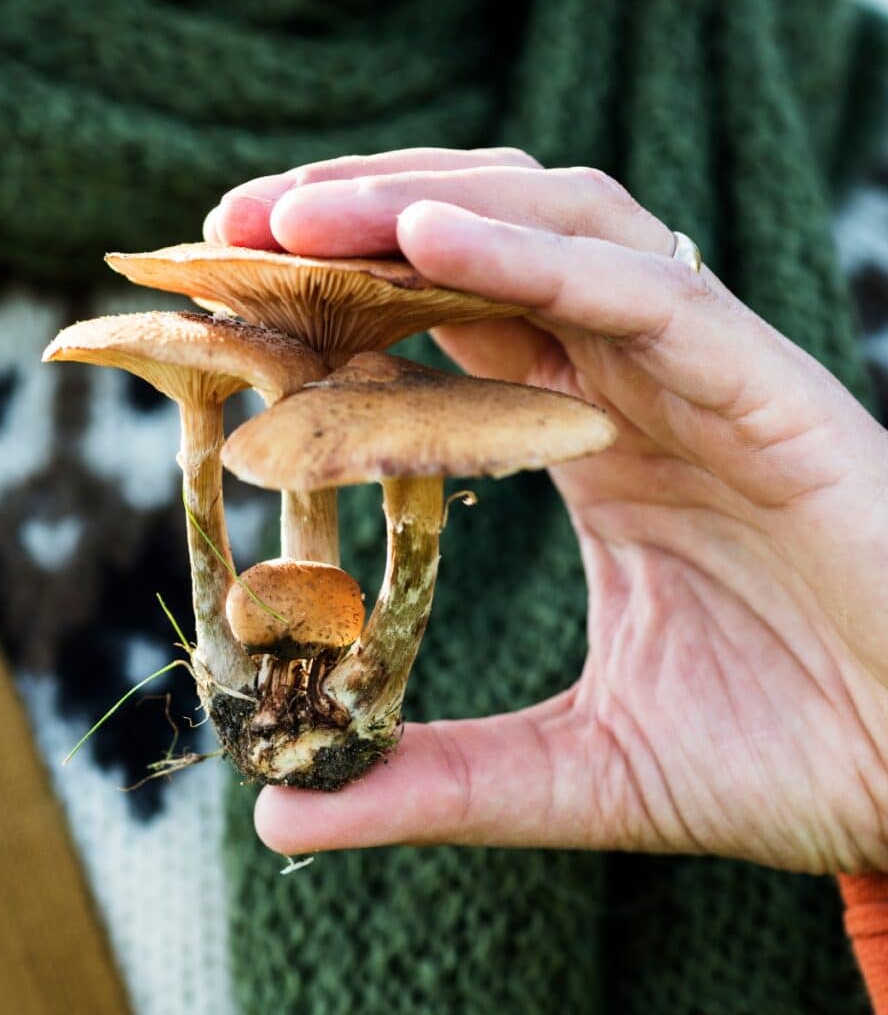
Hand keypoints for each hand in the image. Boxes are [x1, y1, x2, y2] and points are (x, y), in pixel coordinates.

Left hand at [206, 148, 887, 873]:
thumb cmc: (787, 756)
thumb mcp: (577, 772)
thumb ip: (438, 777)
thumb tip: (281, 811)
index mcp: (591, 446)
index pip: (448, 330)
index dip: (343, 302)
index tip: (233, 299)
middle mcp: (638, 389)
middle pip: (483, 250)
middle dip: (355, 222)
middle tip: (232, 225)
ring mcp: (705, 378)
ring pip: (555, 232)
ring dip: (420, 207)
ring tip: (293, 214)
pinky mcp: (774, 391)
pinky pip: (645, 291)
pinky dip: (533, 255)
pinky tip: (423, 235)